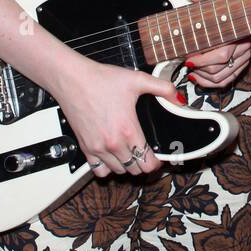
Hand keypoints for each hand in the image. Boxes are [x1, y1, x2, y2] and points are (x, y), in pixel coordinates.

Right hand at [53, 58, 182, 177]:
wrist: (73, 79)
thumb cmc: (100, 80)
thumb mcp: (137, 79)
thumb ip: (162, 88)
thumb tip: (178, 98)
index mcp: (128, 131)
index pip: (148, 163)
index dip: (157, 163)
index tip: (158, 156)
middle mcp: (113, 143)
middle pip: (135, 170)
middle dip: (143, 163)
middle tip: (146, 152)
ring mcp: (97, 148)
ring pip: (118, 172)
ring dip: (127, 165)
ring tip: (130, 153)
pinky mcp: (86, 147)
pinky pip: (99, 171)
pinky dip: (107, 168)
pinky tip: (112, 156)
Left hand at [183, 0, 250, 88]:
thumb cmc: (235, 3)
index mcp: (239, 32)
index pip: (222, 53)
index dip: (202, 59)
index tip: (188, 57)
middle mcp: (244, 47)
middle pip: (220, 68)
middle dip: (199, 68)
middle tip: (186, 62)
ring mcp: (244, 57)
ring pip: (222, 77)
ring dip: (203, 77)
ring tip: (191, 71)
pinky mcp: (242, 63)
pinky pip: (227, 80)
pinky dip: (211, 83)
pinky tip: (199, 77)